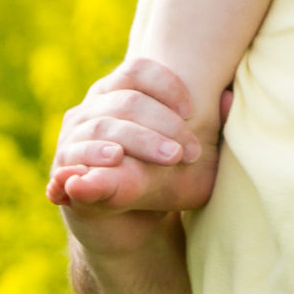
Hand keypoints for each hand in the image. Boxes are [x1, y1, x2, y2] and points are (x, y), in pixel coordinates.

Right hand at [47, 58, 214, 228]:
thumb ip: (207, 127)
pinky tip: (113, 161)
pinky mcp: (62, 168)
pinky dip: (91, 158)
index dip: (165, 84)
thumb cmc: (158, 176)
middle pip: (126, 102)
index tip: (192, 110)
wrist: (128, 223)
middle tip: (189, 152)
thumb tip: (230, 98)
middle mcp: (92, 108)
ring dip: (137, 141)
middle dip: (163, 125)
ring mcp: (73, 136)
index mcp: (118, 92)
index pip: (137, 70)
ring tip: (163, 155)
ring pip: (104, 128)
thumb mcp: (187, 154)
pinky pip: (74, 157)